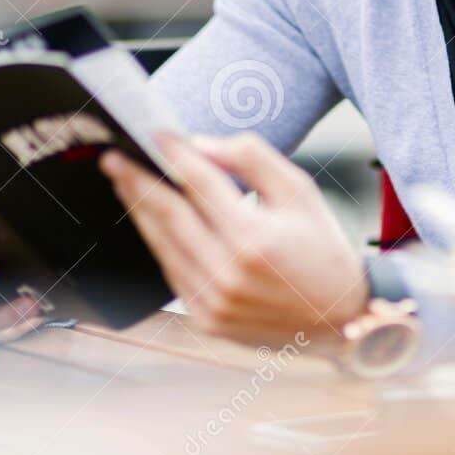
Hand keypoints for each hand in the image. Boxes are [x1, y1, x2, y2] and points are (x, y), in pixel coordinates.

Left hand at [99, 131, 368, 347]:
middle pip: (167, 215)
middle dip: (136, 181)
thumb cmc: (322, 247)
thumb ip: (251, 158)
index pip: (198, 183)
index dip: (171, 154)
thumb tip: (199, 145)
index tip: (154, 134)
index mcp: (252, 238)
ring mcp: (213, 302)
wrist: (340, 318)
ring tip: (125, 184)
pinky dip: (160, 244)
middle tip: (114, 157)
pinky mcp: (206, 320)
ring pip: (162, 246)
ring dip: (140, 212)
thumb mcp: (299, 190)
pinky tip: (153, 222)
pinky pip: (171, 273)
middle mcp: (227, 274)